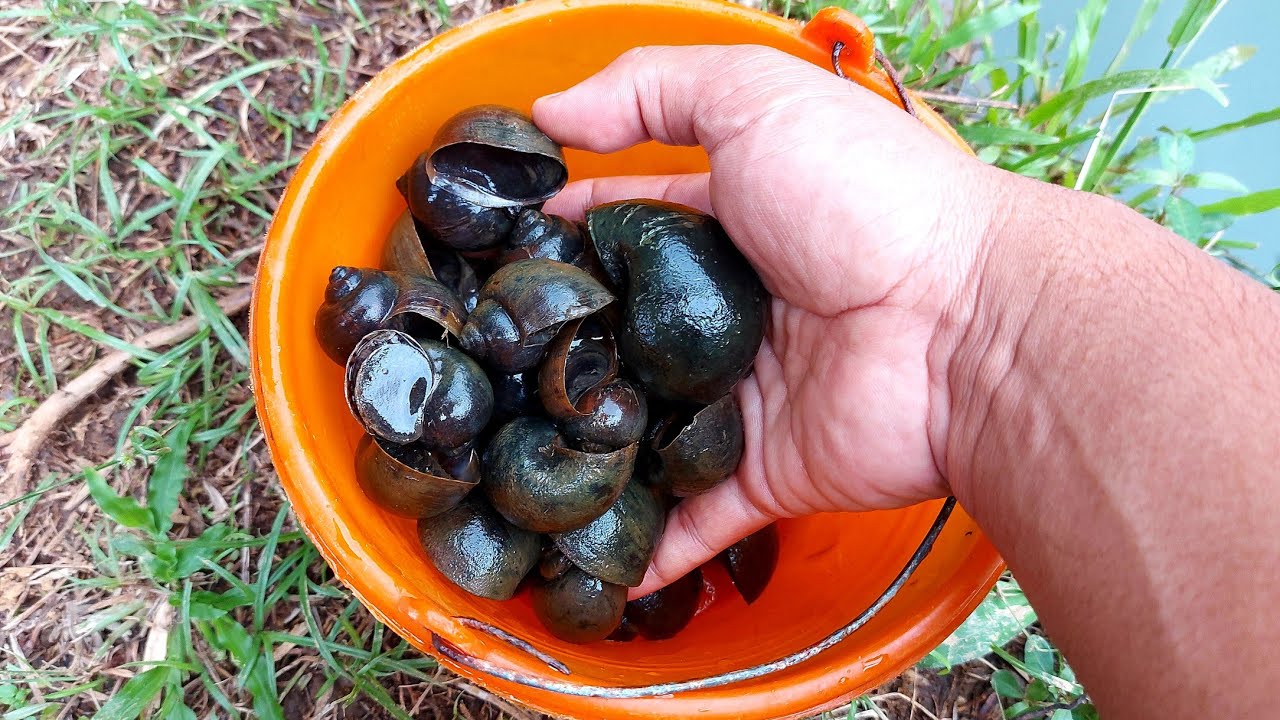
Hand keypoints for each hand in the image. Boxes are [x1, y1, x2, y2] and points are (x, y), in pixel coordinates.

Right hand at [534, 45, 1004, 596]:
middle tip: (479, 364)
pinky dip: (651, 545)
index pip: (623, 227)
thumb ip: (652, 88)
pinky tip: (590, 559)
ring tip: (502, 460)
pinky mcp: (766, 473)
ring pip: (647, 428)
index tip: (488, 257)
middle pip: (626, 333)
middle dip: (559, 346)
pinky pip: (696, 516)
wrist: (967, 322)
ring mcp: (747, 397)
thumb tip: (549, 113)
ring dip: (587, 445)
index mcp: (730, 225)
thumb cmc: (865, 201)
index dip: (558, 236)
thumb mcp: (757, 100)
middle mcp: (733, 311)